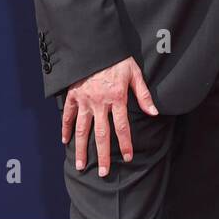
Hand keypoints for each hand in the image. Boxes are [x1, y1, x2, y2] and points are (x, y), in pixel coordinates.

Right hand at [61, 56, 158, 176]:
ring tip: (81, 165)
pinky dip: (65, 129)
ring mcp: (84, 100)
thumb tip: (154, 112)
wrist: (94, 46)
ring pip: (82, 129)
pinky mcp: (73, 96)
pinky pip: (68, 115)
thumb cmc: (117, 58)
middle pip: (102, 134)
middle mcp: (99, 103)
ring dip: (82, 149)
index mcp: (116, 98)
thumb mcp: (134, 73)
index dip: (126, 143)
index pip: (122, 126)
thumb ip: (143, 94)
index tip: (128, 157)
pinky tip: (65, 142)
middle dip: (103, 155)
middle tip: (103, 172)